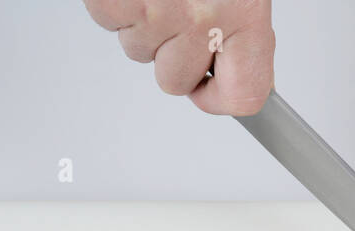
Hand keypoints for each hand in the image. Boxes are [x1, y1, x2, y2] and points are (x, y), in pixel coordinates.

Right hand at [84, 0, 274, 114]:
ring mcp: (156, 11)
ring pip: (140, 51)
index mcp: (244, 12)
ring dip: (142, 21)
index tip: (212, 90)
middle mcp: (202, 17)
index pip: (245, 94)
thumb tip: (237, 67)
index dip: (222, 97)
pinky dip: (116, 3)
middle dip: (170, 52)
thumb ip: (238, 26)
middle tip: (175, 9)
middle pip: (177, 80)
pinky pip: (110, 21)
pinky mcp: (114, 1)